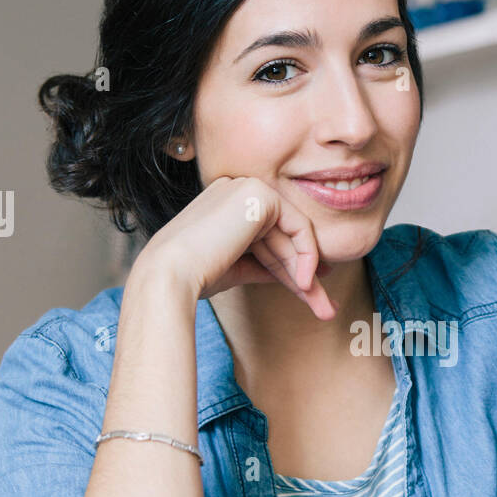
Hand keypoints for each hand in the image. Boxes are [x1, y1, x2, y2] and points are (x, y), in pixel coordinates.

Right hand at [134, 174, 335, 317]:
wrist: (171, 274)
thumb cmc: (196, 276)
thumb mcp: (239, 269)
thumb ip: (267, 266)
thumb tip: (302, 278)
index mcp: (226, 206)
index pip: (268, 238)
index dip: (292, 267)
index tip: (312, 291)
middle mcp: (237, 191)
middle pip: (283, 238)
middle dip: (306, 276)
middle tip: (325, 308)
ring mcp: (248, 188)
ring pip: (293, 235)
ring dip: (309, 274)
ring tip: (322, 306)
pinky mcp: (260, 193)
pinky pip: (298, 226)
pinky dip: (307, 255)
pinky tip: (306, 282)